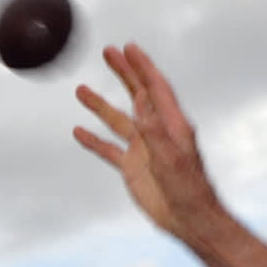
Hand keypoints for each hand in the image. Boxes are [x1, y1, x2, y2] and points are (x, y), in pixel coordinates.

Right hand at [74, 44, 223, 243]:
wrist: (188, 219)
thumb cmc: (188, 189)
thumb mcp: (171, 157)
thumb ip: (155, 129)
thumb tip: (143, 100)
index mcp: (171, 124)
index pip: (156, 88)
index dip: (143, 67)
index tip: (129, 48)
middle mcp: (157, 132)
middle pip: (137, 95)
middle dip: (124, 73)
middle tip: (108, 52)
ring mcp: (143, 149)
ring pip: (118, 121)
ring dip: (100, 105)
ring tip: (81, 90)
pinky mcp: (133, 168)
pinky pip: (109, 149)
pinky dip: (94, 140)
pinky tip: (78, 131)